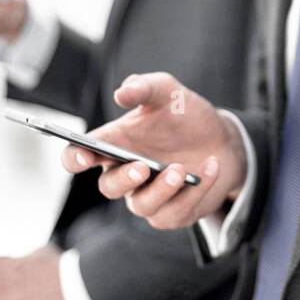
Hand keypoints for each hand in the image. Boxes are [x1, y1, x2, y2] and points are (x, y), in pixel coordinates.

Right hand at [60, 72, 247, 229]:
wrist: (222, 138)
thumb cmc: (185, 115)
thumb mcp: (167, 92)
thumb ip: (144, 87)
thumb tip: (121, 93)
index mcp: (114, 144)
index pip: (78, 157)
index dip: (76, 158)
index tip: (87, 155)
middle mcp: (126, 174)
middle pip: (108, 187)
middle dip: (124, 179)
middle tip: (143, 167)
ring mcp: (148, 196)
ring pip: (142, 206)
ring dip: (161, 190)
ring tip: (180, 170)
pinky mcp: (173, 213)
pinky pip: (177, 211)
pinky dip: (196, 191)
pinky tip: (211, 167)